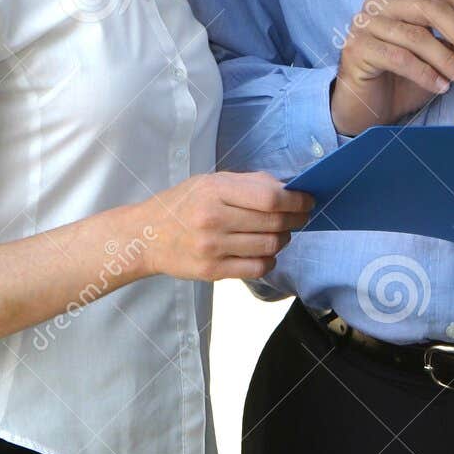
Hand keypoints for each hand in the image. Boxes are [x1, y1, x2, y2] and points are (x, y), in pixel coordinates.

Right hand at [140, 172, 313, 282]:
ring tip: (279, 233)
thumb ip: (247, 184)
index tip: (307, 200)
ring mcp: (212, 248)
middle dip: (296, 219)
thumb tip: (288, 189)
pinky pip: (257, 268)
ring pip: (269, 246)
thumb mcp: (210, 182)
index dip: (296, 201)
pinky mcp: (212, 271)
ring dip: (283, 239)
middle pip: (274, 222)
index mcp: (215, 190)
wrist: (146, 236)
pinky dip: (269, 260)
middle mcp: (213, 219)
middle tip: (300, 217)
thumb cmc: (182, 204)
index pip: (270, 198)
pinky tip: (264, 252)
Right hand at [331, 0, 453, 136]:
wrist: (364, 106)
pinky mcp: (357, 47)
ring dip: (448, 61)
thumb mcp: (433, 56)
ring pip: (416, 36)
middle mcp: (381, 2)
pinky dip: (424, 73)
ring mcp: (365, 23)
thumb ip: (452, 42)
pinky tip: (441, 87)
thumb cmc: (400, 78)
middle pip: (430, 8)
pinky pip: (398, 58)